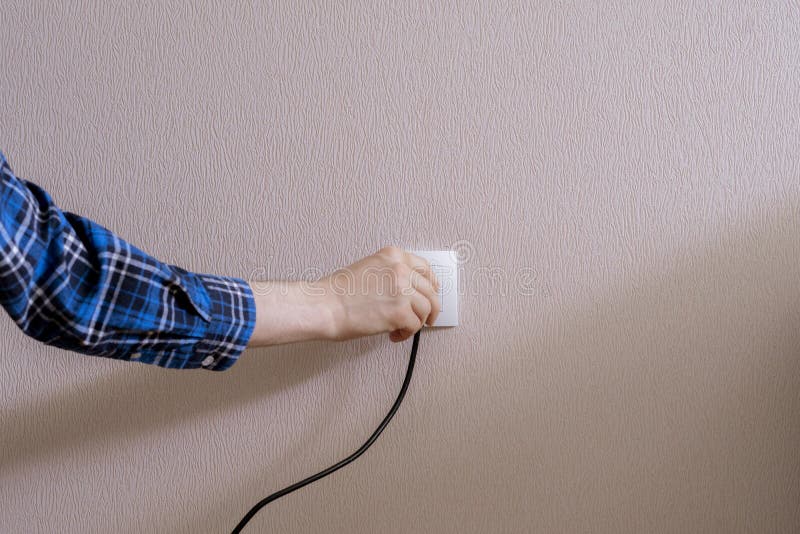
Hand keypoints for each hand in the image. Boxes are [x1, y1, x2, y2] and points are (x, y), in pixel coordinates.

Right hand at [246, 247, 440, 346]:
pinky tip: (393, 334)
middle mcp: (400, 269)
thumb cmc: (338, 292)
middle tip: (427, 317)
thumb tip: (410, 290)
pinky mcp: (400, 312)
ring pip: (427, 309)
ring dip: (418, 322)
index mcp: (392, 256)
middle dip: (431, 307)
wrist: (324, 306)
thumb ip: (392, 274)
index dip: (432, 284)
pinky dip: (406, 333)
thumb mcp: (369, 268)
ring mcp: (402, 290)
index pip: (424, 267)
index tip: (432, 293)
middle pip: (431, 290)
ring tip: (403, 328)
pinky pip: (415, 326)